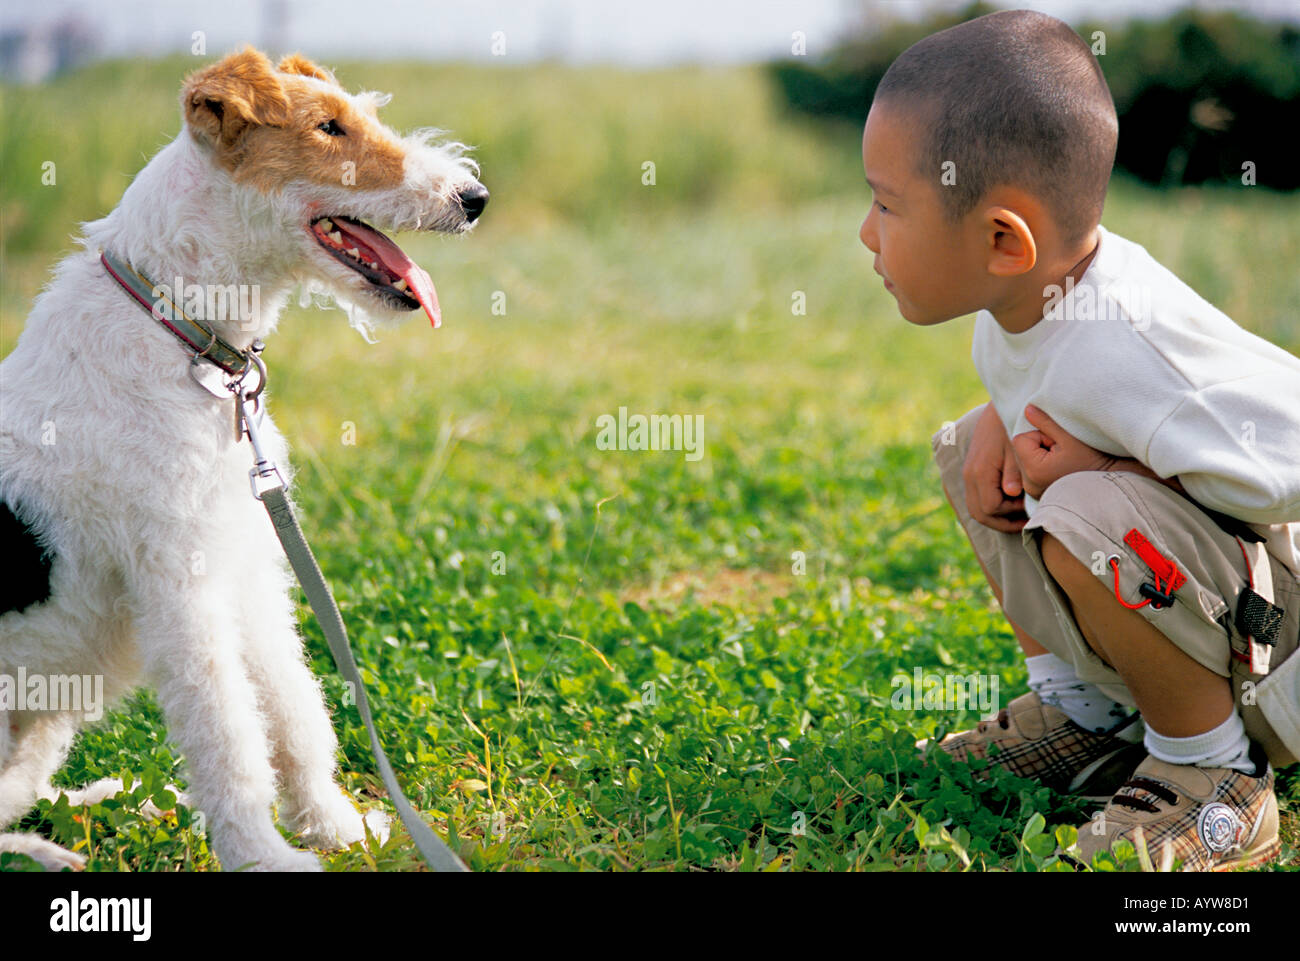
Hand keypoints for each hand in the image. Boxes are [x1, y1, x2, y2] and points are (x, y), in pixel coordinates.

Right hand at [962, 403, 1028, 532]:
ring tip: (1019, 513)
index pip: (991, 508)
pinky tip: (1011, 500)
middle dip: (1002, 522)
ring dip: (996, 516)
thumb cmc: (1011, 425)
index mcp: (980, 471)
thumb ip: (1015, 472)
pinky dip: (991, 505)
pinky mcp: (972, 471)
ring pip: (976, 508)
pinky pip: (977, 497)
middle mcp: (969, 475)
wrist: (998, 407)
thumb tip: (1012, 493)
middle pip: (979, 513)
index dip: (1011, 513)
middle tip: (1025, 522)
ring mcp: (968, 473)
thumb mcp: (1017, 447)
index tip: (1030, 507)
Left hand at [1011, 404, 1158, 498]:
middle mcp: (1029, 484)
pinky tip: (1062, 470)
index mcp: (1033, 470)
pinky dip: (1044, 467)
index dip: (1040, 436)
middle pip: (1022, 451)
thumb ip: (1046, 422)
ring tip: (1065, 462)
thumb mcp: (1069, 437)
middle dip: (1040, 446)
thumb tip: (1027, 410)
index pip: (1020, 440)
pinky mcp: (1038, 494)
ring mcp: (1033, 491)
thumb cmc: (1093, 460)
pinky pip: (1032, 472)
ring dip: (1042, 456)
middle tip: (1064, 453)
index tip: (1059, 444)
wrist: (1110, 485)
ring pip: (1027, 461)